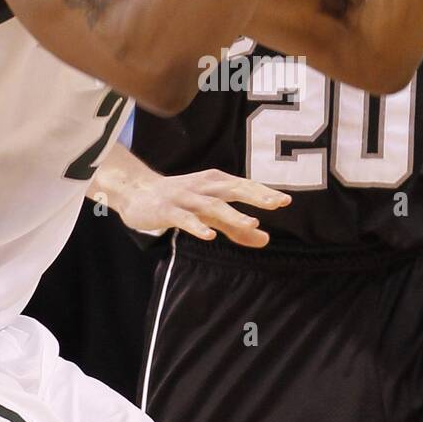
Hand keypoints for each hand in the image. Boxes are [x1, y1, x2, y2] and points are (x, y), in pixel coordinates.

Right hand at [109, 168, 290, 247]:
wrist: (137, 192)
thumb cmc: (180, 201)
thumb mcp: (211, 213)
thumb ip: (237, 227)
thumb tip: (266, 239)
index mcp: (216, 183)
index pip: (245, 186)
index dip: (264, 193)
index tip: (286, 201)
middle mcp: (203, 187)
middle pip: (233, 190)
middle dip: (256, 196)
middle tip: (277, 204)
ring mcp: (185, 198)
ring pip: (212, 205)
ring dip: (232, 214)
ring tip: (252, 223)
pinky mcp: (168, 210)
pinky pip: (185, 219)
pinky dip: (197, 226)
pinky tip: (210, 236)